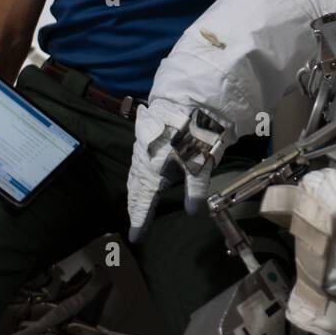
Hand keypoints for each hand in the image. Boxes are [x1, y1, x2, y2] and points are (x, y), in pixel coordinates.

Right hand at [126, 98, 224, 240]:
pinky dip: (139, 174)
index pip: (143, 202)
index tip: (135, 238)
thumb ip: (195, 189)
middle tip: (135, 224)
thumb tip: (192, 212)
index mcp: (151, 169)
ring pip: (136, 174)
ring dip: (136, 191)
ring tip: (136, 204)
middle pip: (136, 189)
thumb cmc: (193, 131)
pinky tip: (143, 175)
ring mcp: (142, 147)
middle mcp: (142, 160)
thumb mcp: (200, 163)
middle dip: (135, 207)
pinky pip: (138, 161)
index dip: (140, 221)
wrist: (186, 96)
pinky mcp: (147, 136)